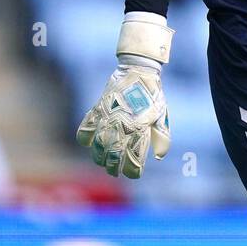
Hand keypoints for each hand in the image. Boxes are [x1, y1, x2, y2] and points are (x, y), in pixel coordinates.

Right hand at [76, 12, 173, 177]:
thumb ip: (160, 137)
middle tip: (115, 171)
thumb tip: (158, 157)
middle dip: (113, 168)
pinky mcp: (97, 110)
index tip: (133, 174)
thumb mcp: (162, 115)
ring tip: (102, 161)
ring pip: (97, 147)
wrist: (139, 71)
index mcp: (140, 129)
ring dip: (98, 157)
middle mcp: (121, 127)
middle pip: (113, 157)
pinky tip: (89, 143)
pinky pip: (84, 129)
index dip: (132, 171)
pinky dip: (84, 139)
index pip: (133, 160)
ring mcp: (107, 118)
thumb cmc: (152, 95)